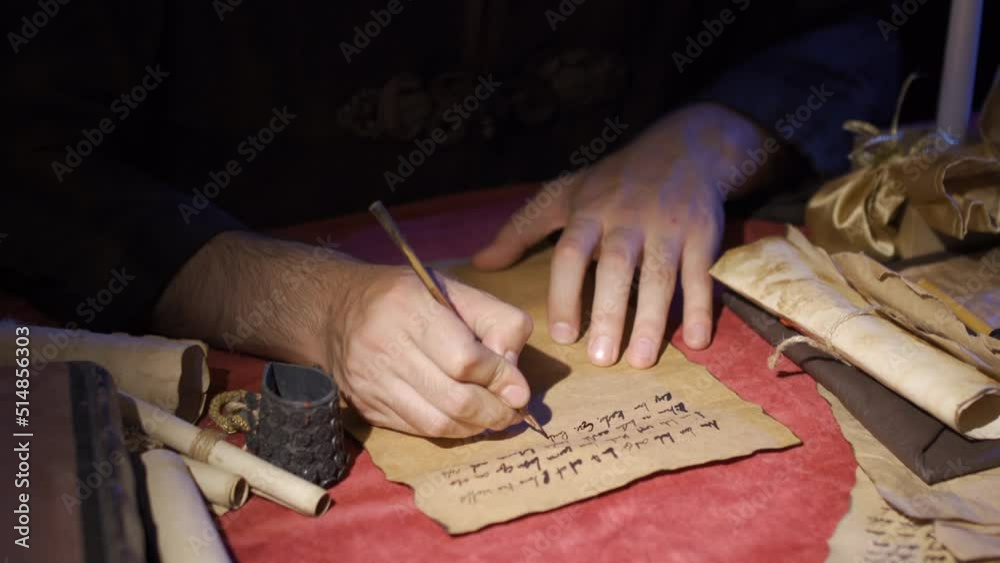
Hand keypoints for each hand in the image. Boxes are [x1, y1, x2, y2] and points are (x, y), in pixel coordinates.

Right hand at [327, 264, 533, 437]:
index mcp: (410, 308)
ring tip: (492, 418)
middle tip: (512, 413)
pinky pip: (416, 430)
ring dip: (474, 427)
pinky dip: (448, 430)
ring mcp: (371, 381)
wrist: (334, 310)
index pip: (465, 360)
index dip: (500, 379)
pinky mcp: (365, 406)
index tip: (520, 389)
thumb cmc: (405, 297)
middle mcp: (385, 346)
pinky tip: (462, 420)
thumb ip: (496, 321)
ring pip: (436, 423)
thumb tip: (514, 376)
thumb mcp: (453, 290)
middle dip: (494, 412)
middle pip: (454, 398)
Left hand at [474, 103, 779, 367]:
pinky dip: (701, 307)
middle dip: (608, 312)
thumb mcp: (565, 195)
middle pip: (617, 267)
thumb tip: (479, 263)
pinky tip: (698, 342)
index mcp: (589, 212)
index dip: (565, 293)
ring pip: (660, 275)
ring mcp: (668, 226)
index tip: (562, 335)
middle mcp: (628, 219)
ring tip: (642, 360)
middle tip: (601, 359)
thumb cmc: (614, 181)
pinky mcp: (703, 233)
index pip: (571, 252)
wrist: (684, 147)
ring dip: (652, 319)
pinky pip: (701, 273)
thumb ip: (522, 230)